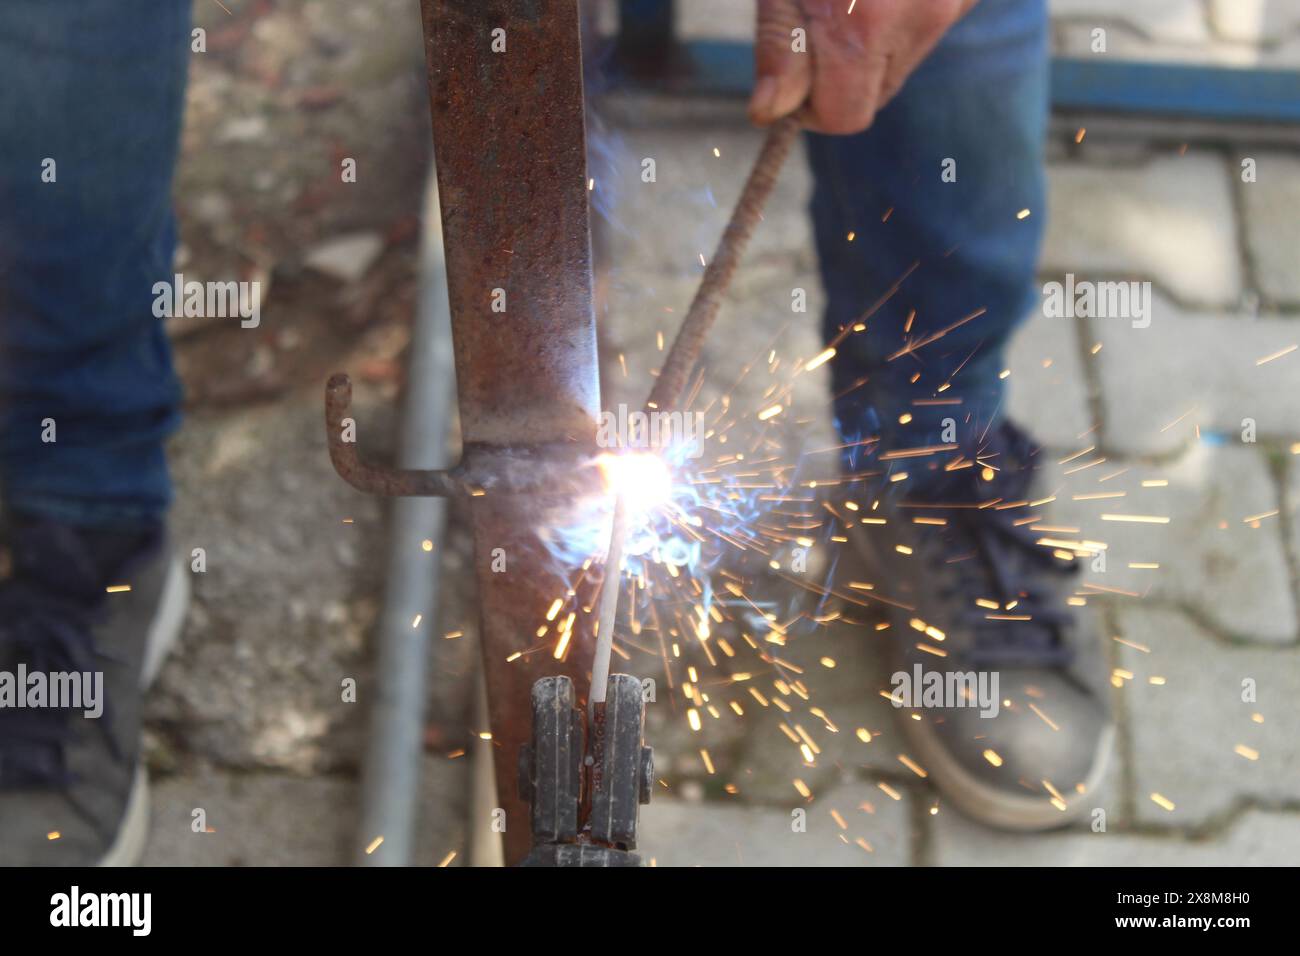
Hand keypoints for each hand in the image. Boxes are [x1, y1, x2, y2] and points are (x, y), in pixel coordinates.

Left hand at [749, 0, 978, 133]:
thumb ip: (781, 47)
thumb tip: (769, 114)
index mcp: (865, 23)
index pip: (842, 118)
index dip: (811, 107)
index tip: (795, 71)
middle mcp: (921, 17)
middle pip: (873, 97)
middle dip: (843, 74)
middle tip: (823, 20)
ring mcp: (952, 4)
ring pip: (899, 65)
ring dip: (872, 45)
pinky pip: (925, 29)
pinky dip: (900, 17)